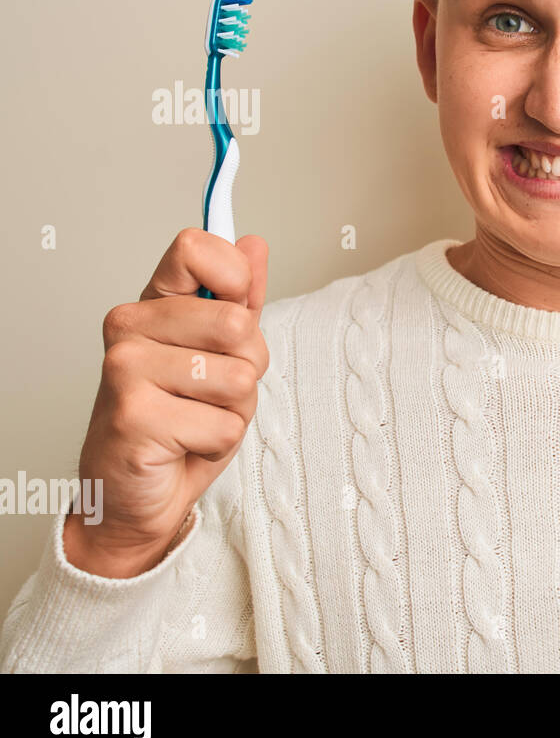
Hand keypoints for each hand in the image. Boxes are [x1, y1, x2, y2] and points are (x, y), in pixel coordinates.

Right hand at [64, 229, 269, 577]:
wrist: (134, 493)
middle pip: (239, 325)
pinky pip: (226, 424)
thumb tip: (254, 245)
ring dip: (234, 410)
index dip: (235, 277)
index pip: (195, 249)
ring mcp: (126, 369)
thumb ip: (239, 298)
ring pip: (239, 378)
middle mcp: (130, 327)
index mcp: (153, 304)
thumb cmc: (179, 421)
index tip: (235, 308)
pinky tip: (183, 444)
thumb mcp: (221, 354)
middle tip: (211, 393)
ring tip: (196, 419)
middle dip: (247, 368)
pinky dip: (219, 443)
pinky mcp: (134, 415)